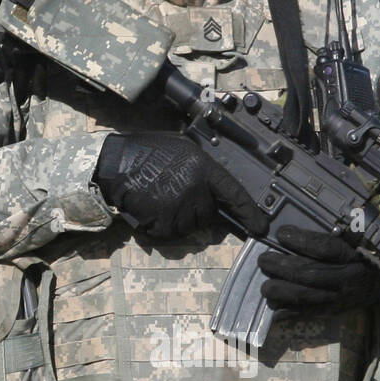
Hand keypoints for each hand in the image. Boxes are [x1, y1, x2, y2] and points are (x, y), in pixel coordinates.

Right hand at [94, 132, 267, 239]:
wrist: (118, 163)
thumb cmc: (149, 151)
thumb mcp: (185, 148)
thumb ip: (204, 168)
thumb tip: (218, 188)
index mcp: (204, 170)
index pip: (235, 196)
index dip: (250, 214)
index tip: (261, 227)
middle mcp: (197, 191)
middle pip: (209, 214)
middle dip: (198, 207)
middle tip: (176, 192)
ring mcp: (180, 210)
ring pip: (191, 225)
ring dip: (180, 217)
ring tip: (161, 197)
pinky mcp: (164, 224)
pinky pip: (172, 232)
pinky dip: (163, 224)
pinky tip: (152, 207)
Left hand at [258, 225, 379, 310]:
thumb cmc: (365, 255)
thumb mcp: (358, 238)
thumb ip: (336, 231)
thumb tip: (305, 224)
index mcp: (353, 255)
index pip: (326, 247)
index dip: (301, 240)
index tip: (282, 233)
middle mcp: (346, 278)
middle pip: (310, 274)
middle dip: (282, 267)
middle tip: (264, 260)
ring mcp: (339, 297)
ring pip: (306, 296)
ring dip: (281, 291)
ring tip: (266, 286)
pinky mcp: (333, 311)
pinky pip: (308, 313)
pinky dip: (288, 311)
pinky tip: (274, 305)